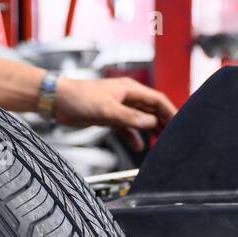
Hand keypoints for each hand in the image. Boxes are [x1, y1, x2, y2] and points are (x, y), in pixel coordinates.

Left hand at [51, 77, 176, 150]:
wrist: (57, 100)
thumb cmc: (80, 99)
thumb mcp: (107, 111)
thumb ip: (130, 118)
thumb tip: (151, 124)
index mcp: (130, 90)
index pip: (157, 100)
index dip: (170, 112)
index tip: (180, 124)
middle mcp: (127, 96)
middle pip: (151, 109)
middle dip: (163, 122)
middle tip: (173, 136)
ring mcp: (118, 106)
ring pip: (140, 118)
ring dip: (151, 129)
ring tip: (161, 142)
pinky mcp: (109, 116)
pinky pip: (127, 126)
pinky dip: (134, 135)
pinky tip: (139, 146)